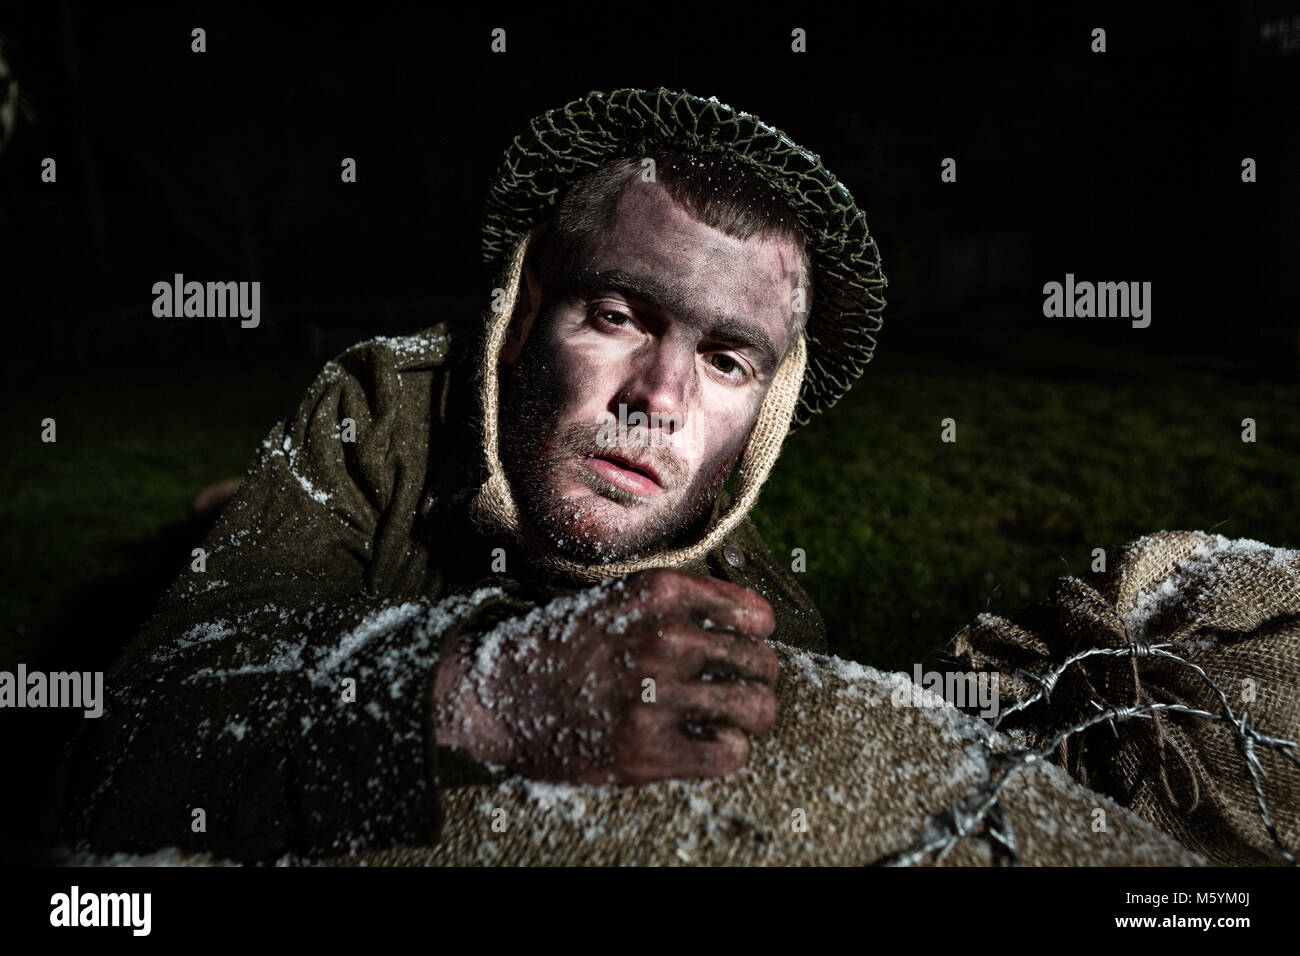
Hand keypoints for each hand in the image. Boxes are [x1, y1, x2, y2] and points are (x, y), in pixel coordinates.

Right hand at [434, 568, 778, 784]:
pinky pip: (729, 753)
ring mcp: (658, 694)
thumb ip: (680, 605)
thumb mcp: (618, 599)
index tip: (743, 646)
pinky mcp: (648, 749)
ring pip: (757, 708)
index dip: (757, 635)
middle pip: (762, 662)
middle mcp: (666, 638)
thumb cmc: (563, 645)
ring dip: (750, 716)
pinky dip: (726, 750)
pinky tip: (703, 743)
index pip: (754, 614)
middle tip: (738, 688)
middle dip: (757, 678)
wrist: (496, 693)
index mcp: (661, 594)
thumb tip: (756, 623)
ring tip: (729, 718)